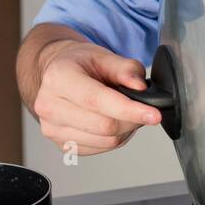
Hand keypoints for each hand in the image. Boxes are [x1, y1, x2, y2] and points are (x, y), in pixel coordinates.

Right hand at [33, 39, 161, 155]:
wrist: (57, 74)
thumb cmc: (79, 64)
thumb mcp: (103, 55)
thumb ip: (126, 69)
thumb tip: (140, 87)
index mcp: (59, 78)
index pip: (97, 101)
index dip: (130, 110)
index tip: (154, 114)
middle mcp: (50, 106)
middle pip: (104, 126)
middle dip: (132, 120)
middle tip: (142, 108)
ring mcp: (52, 129)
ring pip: (105, 141)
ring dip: (125, 130)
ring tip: (125, 112)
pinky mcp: (61, 145)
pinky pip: (99, 149)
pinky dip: (114, 138)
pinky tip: (113, 122)